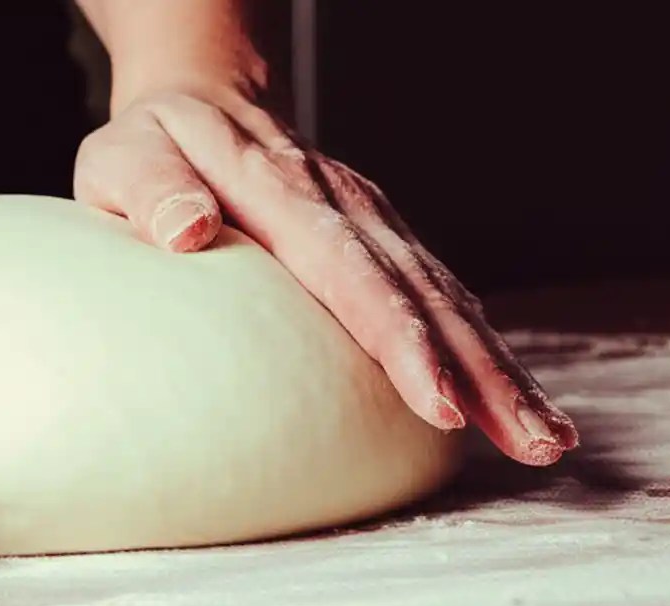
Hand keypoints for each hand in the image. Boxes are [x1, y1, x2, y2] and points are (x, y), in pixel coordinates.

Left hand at [74, 86, 577, 465]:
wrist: (202, 100)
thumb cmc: (152, 144)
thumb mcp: (126, 157)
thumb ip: (151, 189)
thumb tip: (188, 230)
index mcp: (281, 192)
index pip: (351, 272)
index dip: (399, 340)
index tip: (436, 403)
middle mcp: (345, 206)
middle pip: (425, 294)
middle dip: (481, 374)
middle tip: (529, 443)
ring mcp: (372, 222)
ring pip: (449, 299)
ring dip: (499, 369)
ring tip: (543, 437)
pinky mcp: (381, 239)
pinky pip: (441, 295)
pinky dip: (480, 348)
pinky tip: (508, 397)